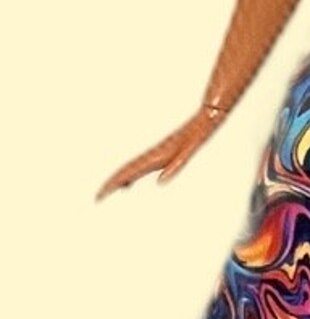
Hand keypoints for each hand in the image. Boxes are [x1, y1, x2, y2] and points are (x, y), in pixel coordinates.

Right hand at [95, 104, 224, 198]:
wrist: (203, 120)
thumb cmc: (196, 137)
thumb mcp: (189, 153)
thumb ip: (176, 167)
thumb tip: (160, 182)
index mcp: (155, 157)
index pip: (128, 173)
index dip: (113, 184)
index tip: (101, 194)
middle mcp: (151, 154)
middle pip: (125, 170)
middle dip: (111, 184)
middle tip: (98, 198)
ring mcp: (154, 153)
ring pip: (130, 169)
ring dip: (118, 180)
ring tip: (108, 193)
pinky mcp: (159, 153)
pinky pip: (139, 167)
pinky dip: (129, 177)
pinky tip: (129, 185)